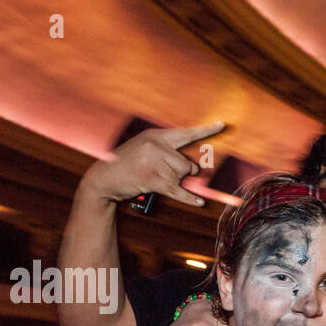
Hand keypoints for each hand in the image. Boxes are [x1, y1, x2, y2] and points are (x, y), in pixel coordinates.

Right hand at [82, 121, 224, 205]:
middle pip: (187, 164)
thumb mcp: (144, 148)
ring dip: (174, 183)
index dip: (205, 130)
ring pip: (181, 177)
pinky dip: (188, 198)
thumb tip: (194, 166)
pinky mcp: (152, 179)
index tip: (222, 124)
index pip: (186, 133)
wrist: (104, 178)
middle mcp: (156, 146)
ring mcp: (154, 162)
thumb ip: (166, 152)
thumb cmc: (127, 164)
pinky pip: (178, 191)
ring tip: (155, 179)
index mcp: (156, 136)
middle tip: (162, 173)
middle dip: (181, 173)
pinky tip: (199, 201)